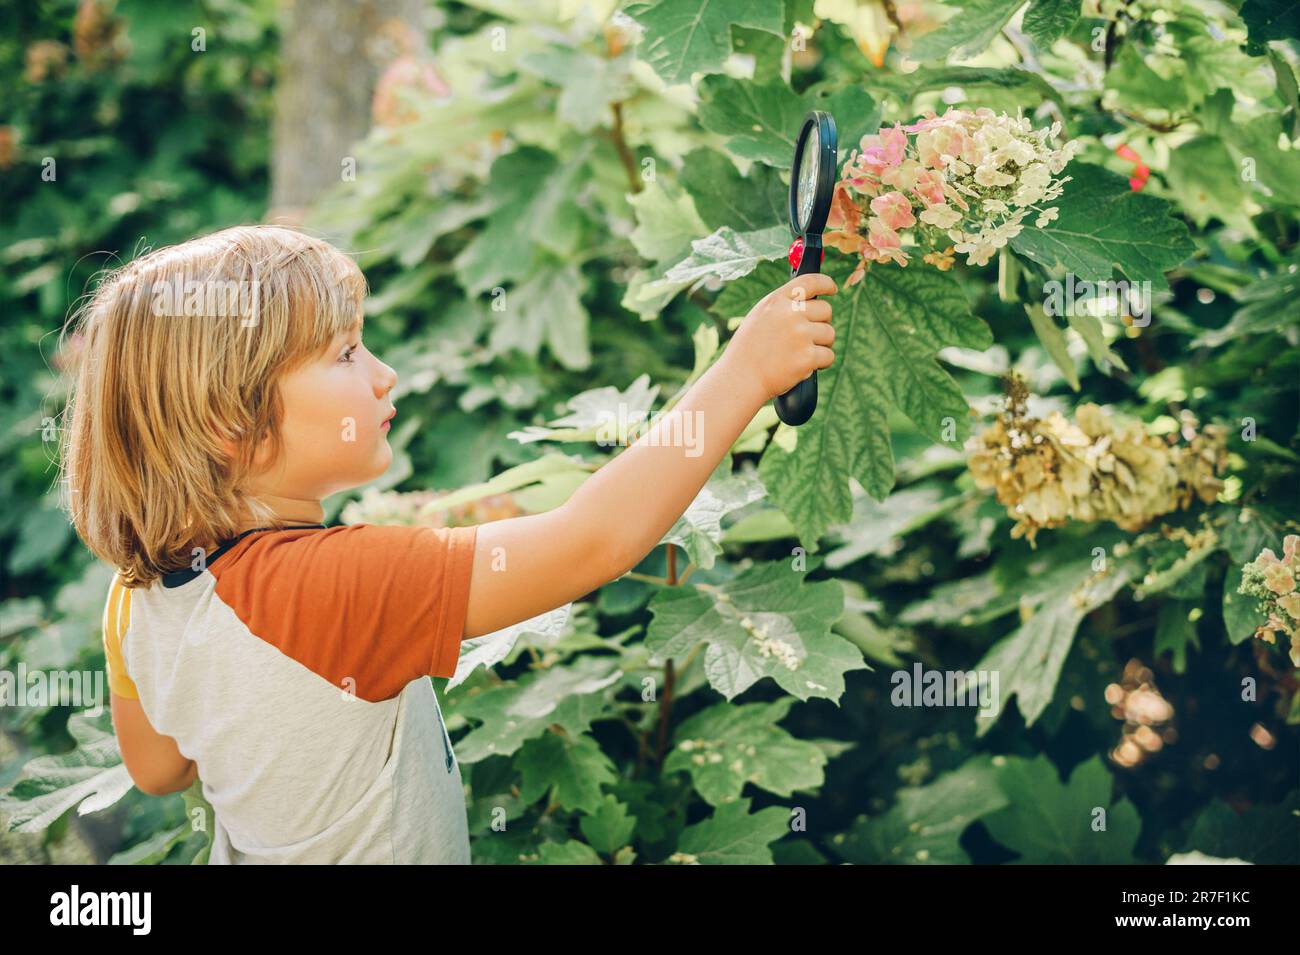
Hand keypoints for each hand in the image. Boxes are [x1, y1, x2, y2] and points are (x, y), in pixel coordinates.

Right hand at [726, 272, 837, 400]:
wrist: (740, 379)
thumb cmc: (747, 351)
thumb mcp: (759, 318)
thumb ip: (782, 307)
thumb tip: (810, 303)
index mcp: (776, 301)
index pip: (810, 282)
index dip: (826, 284)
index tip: (832, 289)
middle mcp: (790, 314)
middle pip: (826, 310)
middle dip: (822, 323)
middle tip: (809, 336)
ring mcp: (800, 335)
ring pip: (830, 334)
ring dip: (822, 344)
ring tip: (802, 353)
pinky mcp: (808, 356)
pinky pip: (829, 355)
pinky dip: (821, 363)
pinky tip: (804, 367)